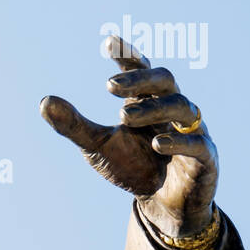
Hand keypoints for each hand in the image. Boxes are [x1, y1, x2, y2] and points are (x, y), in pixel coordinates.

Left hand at [40, 35, 217, 239]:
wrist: (161, 207)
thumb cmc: (133, 167)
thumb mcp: (97, 146)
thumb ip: (73, 125)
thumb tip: (44, 102)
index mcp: (146, 102)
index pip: (140, 71)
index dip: (128, 56)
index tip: (108, 42)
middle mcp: (171, 111)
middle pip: (164, 80)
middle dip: (139, 79)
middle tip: (108, 87)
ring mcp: (192, 131)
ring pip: (181, 106)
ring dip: (152, 109)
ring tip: (122, 117)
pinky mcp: (205, 158)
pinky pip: (198, 143)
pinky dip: (178, 141)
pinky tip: (156, 143)